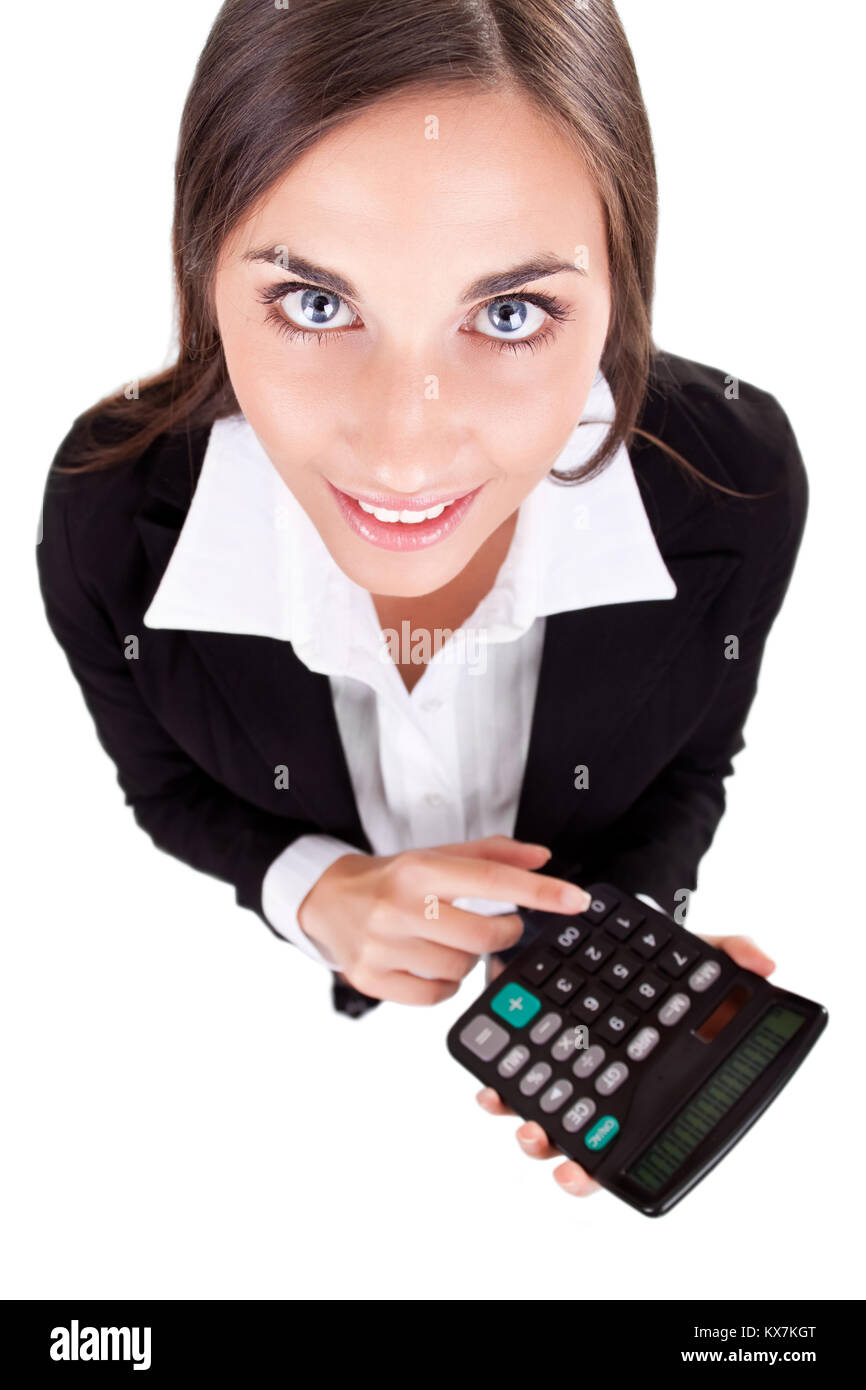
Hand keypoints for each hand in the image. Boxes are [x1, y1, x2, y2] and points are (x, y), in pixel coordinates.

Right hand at [296, 834, 591, 1005]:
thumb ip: (491, 855)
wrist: (328, 900)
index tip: (576, 900)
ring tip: (451, 940)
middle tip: (500, 926)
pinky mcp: (372, 980)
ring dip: (470, 958)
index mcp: (419, 869)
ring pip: (461, 968)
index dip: (541, 892)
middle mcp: (399, 907)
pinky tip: (433, 964)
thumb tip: (542, 858)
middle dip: (505, 933)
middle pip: (484, 935)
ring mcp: (383, 947)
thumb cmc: (392, 878)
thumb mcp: (436, 855)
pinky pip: (436, 995)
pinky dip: (446, 983)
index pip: (493, 880)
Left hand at [477, 930, 776, 1197]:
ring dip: (523, 1128)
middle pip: (570, 1146)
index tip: (578, 1173)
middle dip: (555, 1156)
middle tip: (549, 1152)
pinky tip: (488, 1083)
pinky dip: (496, 1086)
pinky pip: (508, 1078)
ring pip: (536, 1119)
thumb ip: (728, 955)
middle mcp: (594, 1093)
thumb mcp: (694, 956)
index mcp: (636, 1089)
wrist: (603, 929)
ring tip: (517, 1116)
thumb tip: (762, 965)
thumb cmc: (654, 963)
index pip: (617, 1147)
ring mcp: (557, 1074)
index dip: (593, 1171)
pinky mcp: (525, 1045)